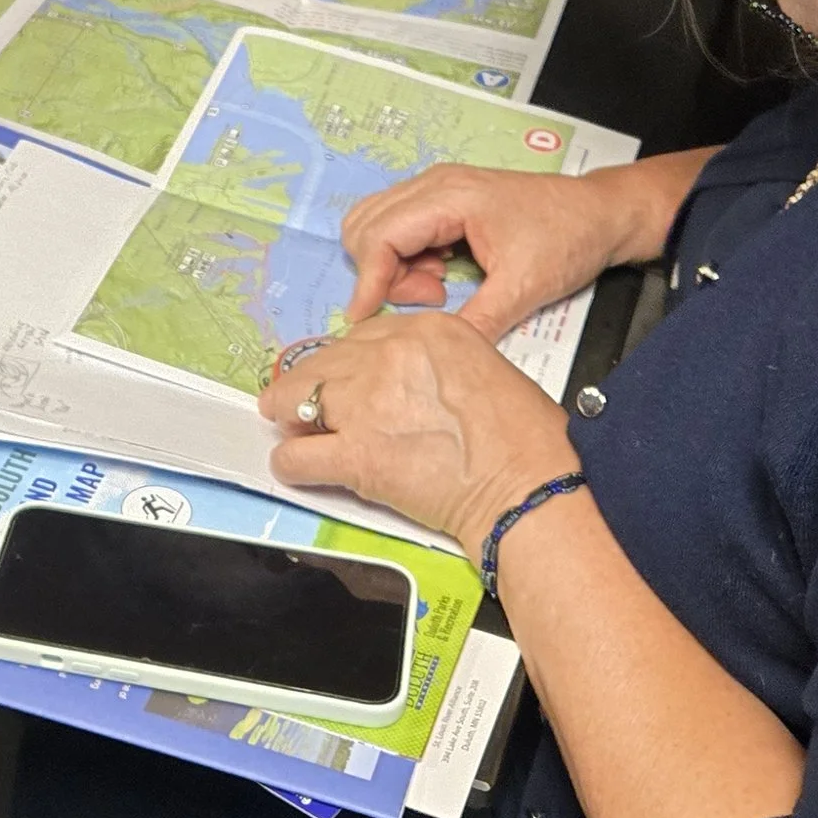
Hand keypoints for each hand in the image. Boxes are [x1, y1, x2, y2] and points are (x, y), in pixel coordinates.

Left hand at [259, 314, 576, 558]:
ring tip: (288, 426)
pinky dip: (291, 464)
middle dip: (309, 383)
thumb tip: (406, 382)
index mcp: (427, 331)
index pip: (362, 336)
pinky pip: (297, 456)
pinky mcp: (356, 455)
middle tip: (300, 402)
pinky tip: (296, 467)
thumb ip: (436, 363)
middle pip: (323, 361)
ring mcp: (367, 404)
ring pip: (295, 398)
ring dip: (289, 414)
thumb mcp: (485, 366)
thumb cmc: (524, 438)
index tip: (339, 376)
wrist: (528, 487)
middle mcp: (390, 356)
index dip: (344, 361)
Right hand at [342, 159, 685, 341]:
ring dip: (393, 265)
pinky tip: (444, 276)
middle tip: (430, 299)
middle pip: (365, 226)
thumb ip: (475, 321)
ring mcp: (437, 188)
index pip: (379, 236)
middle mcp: (433, 184)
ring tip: (439, 290)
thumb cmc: (567, 240)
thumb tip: (433, 351)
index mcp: (449, 196)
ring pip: (376, 225)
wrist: (601, 213)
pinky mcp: (444, 200)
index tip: (367, 322)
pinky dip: (407, 258)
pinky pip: (399, 227)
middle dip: (381, 272)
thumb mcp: (523, 289)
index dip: (368, 281)